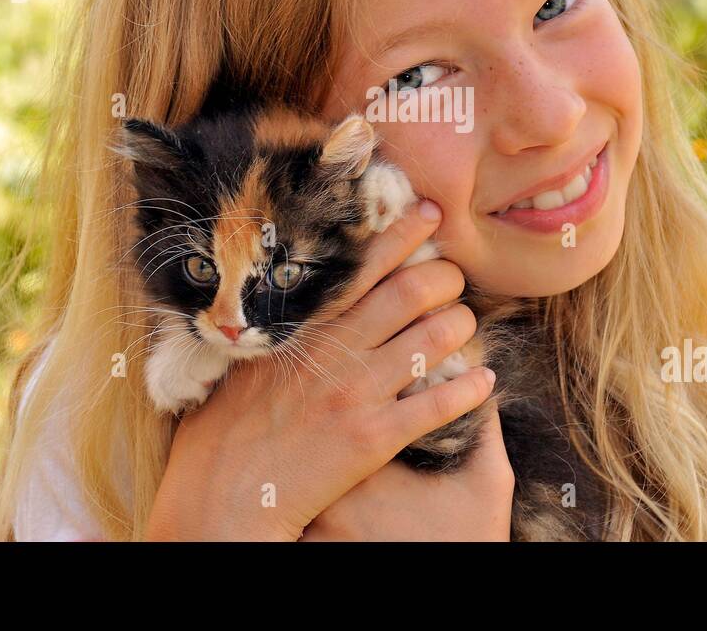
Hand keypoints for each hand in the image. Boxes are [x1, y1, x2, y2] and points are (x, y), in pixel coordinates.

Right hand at [144, 200, 496, 540]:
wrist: (221, 492)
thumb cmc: (226, 427)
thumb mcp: (248, 359)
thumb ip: (285, 326)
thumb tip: (309, 292)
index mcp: (305, 326)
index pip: (363, 264)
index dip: (403, 233)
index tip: (429, 214)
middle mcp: (335, 350)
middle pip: (412, 291)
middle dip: (446, 276)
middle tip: (454, 279)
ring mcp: (356, 392)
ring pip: (434, 339)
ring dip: (462, 324)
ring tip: (466, 323)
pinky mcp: (373, 438)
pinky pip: (437, 404)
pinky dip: (470, 389)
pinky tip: (485, 381)